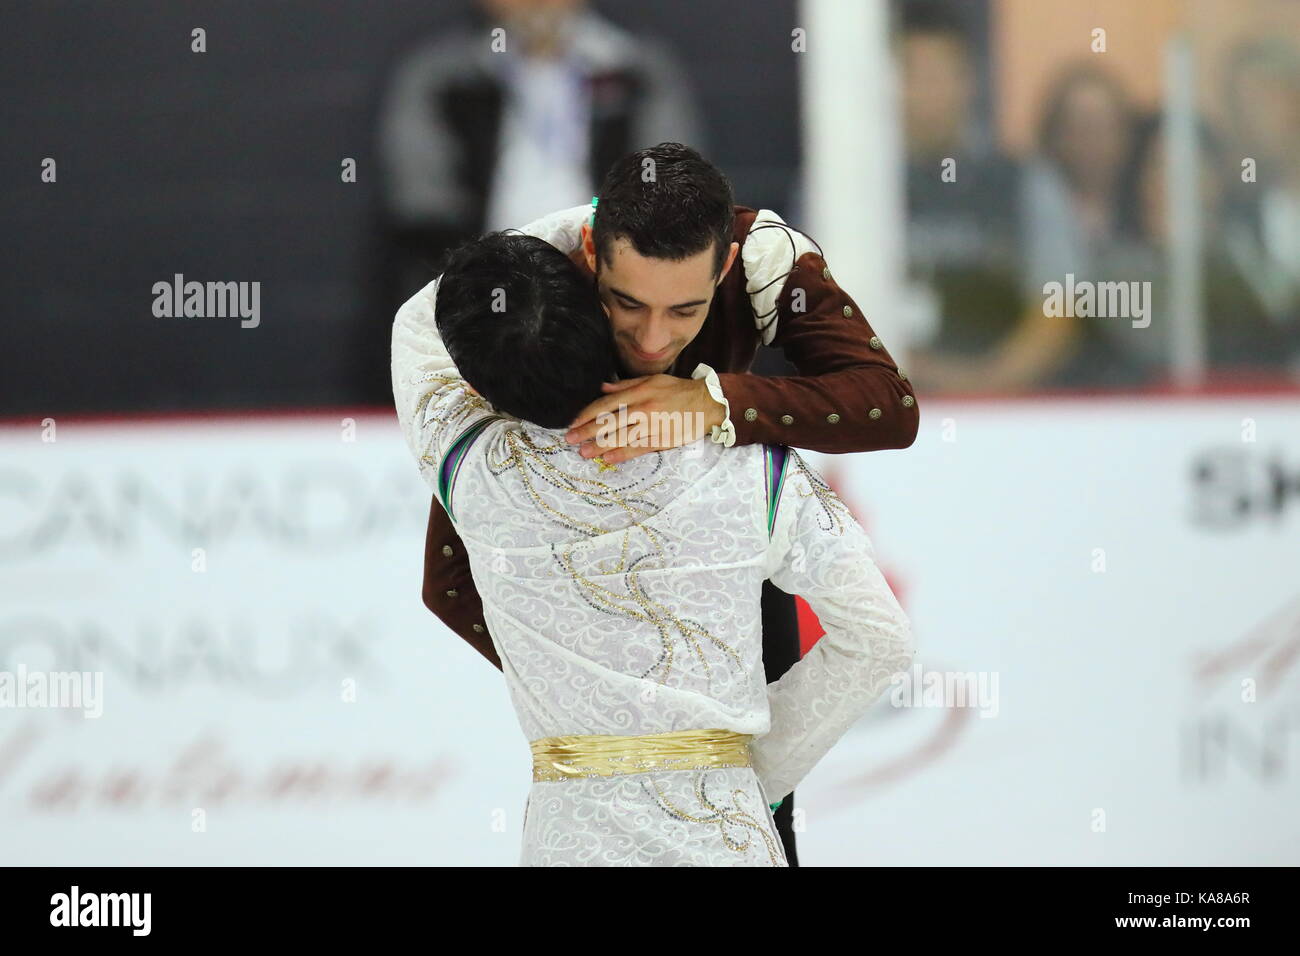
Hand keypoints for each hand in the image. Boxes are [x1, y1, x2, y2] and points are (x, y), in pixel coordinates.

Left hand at [564, 374, 725, 464]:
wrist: (706, 403)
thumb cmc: (677, 390)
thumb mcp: (652, 380)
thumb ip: (626, 385)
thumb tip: (602, 387)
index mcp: (639, 392)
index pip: (606, 404)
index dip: (587, 414)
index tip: (574, 422)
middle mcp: (643, 409)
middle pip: (609, 422)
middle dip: (587, 432)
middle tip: (570, 440)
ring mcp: (652, 426)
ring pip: (620, 437)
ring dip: (599, 446)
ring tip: (583, 453)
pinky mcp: (661, 440)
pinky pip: (637, 449)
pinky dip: (621, 454)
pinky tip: (607, 458)